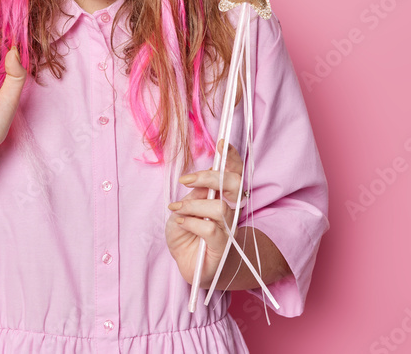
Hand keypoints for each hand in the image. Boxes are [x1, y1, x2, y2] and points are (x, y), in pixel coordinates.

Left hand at [164, 139, 247, 288]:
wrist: (191, 266)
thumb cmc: (188, 235)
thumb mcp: (185, 209)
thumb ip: (194, 194)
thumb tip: (199, 181)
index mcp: (224, 197)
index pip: (234, 172)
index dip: (232, 157)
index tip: (223, 143)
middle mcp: (231, 211)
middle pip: (234, 184)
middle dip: (211, 176)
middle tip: (186, 180)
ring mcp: (229, 229)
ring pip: (219, 208)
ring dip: (193, 205)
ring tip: (177, 209)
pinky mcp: (222, 247)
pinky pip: (210, 229)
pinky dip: (190, 222)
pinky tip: (180, 223)